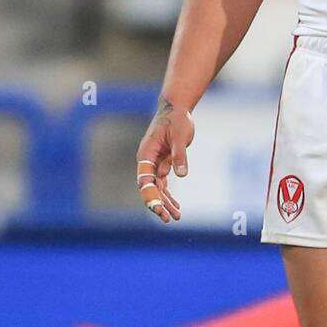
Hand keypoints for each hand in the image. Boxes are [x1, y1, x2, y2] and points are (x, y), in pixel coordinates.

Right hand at [135, 95, 194, 222]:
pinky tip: (176, 206)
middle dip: (159, 204)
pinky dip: (169, 194)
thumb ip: (179, 156)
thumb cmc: (176, 119)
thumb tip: (181, 175)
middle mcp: (147, 161)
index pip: (145, 180)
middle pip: (150, 188)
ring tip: (175, 217)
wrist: (176, 108)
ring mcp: (154, 163)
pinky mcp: (163, 162)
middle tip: (168, 219)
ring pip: (158, 188)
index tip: (158, 208)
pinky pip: (164, 182)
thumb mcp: (180, 136)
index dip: (150, 196)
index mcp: (146, 154)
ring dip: (166, 202)